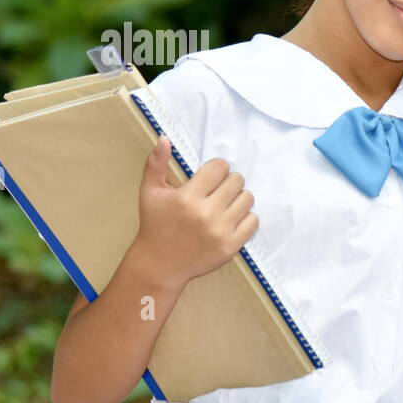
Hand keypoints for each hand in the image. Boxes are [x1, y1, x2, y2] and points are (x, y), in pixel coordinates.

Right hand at [135, 135, 258, 285]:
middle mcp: (206, 213)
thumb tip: (165, 138)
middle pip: (237, 181)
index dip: (217, 168)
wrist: (160, 264)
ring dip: (239, 198)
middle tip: (219, 189)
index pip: (220, 168)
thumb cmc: (155, 225)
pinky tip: (231, 219)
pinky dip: (246, 218)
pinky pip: (253, 221)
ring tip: (225, 203)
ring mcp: (220, 231)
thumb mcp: (150, 192)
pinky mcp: (230, 246)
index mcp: (187, 197)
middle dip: (229, 181)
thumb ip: (156, 163)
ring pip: (248, 199)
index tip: (211, 175)